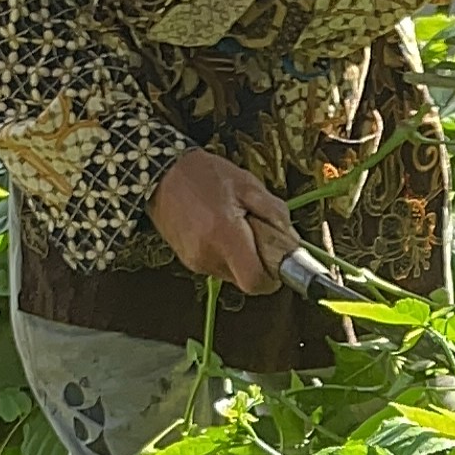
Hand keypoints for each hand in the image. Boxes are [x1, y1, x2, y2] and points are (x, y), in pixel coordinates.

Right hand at [149, 150, 301, 295]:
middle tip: (258, 234)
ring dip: (242, 258)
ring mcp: (194, 261)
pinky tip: (221, 229)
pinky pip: (217, 266)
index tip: (277, 262)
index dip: (272, 277)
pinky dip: (226, 254)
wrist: (163, 173)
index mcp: (225, 235)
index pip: (254, 281)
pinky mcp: (188, 261)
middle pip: (245, 279)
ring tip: (237, 227)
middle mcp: (207, 255)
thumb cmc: (206, 175)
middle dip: (258, 262)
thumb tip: (292, 242)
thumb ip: (275, 214)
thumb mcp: (249, 185)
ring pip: (232, 274)